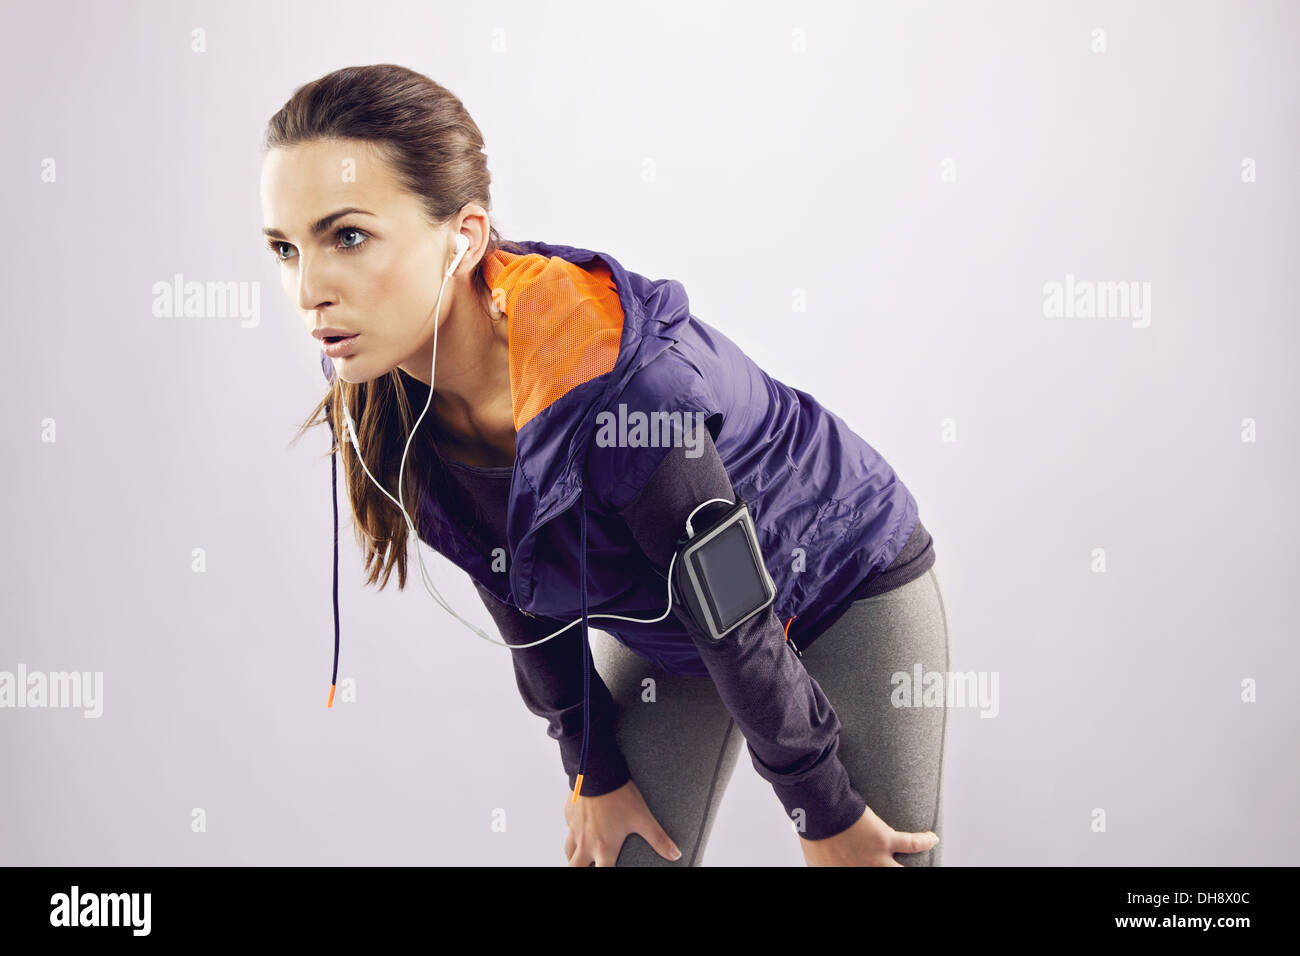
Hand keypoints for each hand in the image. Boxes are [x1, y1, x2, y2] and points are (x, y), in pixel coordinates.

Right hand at [564, 779, 682, 865]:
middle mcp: (586, 842)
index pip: (602, 874)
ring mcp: (575, 829)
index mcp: (604, 848)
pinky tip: (580, 828)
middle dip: (581, 871)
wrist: (597, 771)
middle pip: (575, 868)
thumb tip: (675, 854)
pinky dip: (573, 833)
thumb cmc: (619, 795)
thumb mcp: (642, 817)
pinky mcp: (569, 814)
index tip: (608, 871)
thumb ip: (658, 838)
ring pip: (568, 852)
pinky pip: (568, 829)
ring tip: (581, 858)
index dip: (605, 876)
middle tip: (589, 867)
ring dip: (574, 857)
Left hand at [798, 804, 938, 866]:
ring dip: (914, 869)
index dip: (874, 874)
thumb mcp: (816, 862)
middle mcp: (865, 871)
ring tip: (926, 866)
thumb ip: (827, 868)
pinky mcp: (884, 840)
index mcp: (849, 877)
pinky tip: (932, 839)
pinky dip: (924, 840)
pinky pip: (911, 843)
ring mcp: (876, 860)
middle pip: (890, 877)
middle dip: (898, 875)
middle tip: (898, 869)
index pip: (868, 884)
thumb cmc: (813, 833)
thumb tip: (826, 867)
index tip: (879, 869)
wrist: (819, 812)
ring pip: (901, 872)